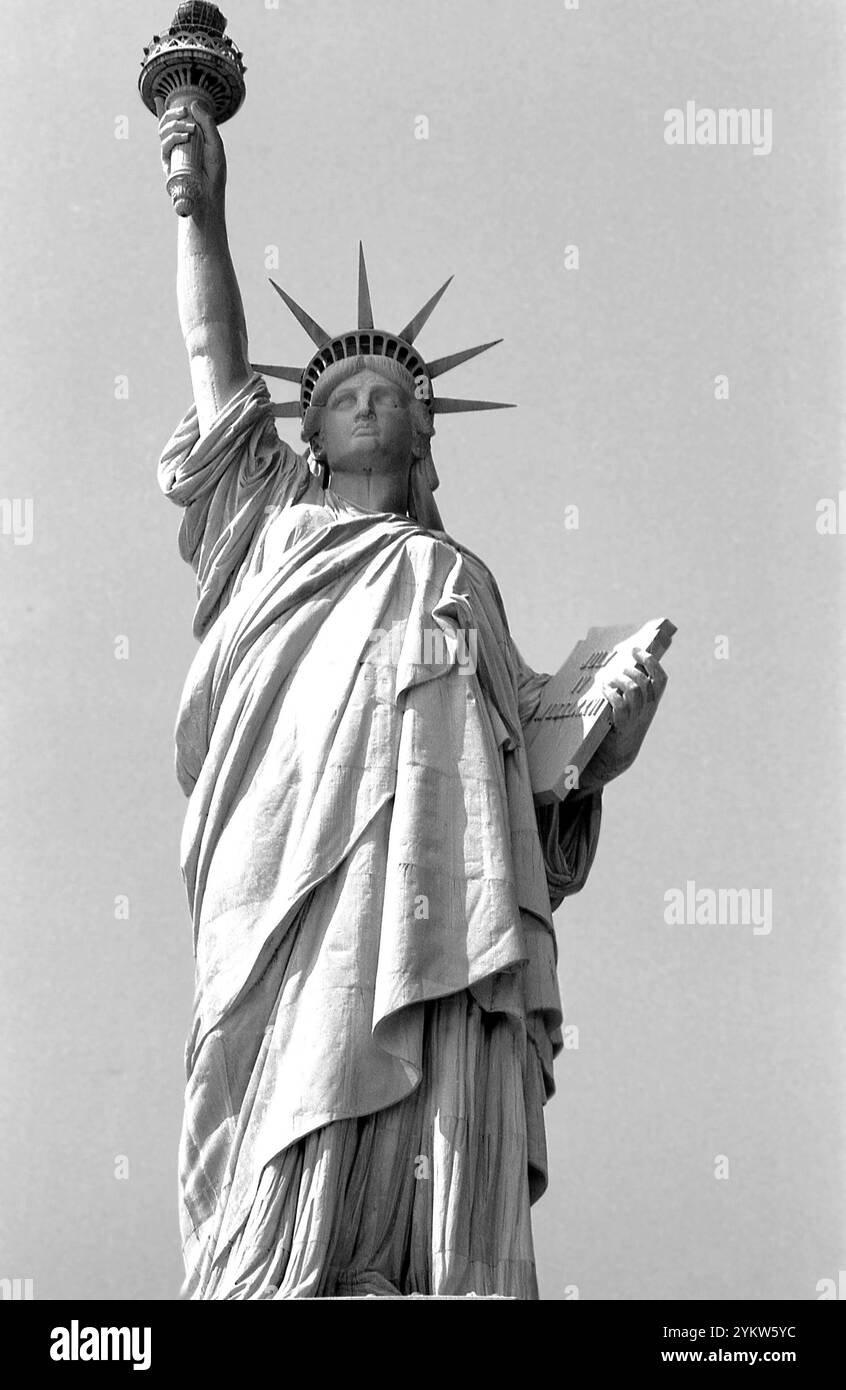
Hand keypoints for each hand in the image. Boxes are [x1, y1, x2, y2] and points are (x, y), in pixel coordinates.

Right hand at [156, 98, 226, 211]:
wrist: (210, 195)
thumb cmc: (214, 173)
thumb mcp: (215, 144)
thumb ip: (207, 124)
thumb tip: (192, 104)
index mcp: (188, 138)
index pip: (174, 121)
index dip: (166, 110)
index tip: (162, 99)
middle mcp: (177, 145)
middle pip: (166, 123)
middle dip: (173, 113)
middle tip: (185, 111)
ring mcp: (171, 154)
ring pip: (163, 132)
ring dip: (175, 125)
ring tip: (190, 129)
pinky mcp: (168, 164)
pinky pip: (165, 146)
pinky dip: (173, 138)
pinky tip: (184, 137)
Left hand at [581, 646, 667, 787]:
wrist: (618, 755)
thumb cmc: (622, 725)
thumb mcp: (633, 707)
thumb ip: (632, 690)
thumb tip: (623, 666)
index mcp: (652, 702)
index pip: (661, 679)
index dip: (651, 662)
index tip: (637, 650)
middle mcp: (647, 709)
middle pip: (646, 682)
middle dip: (631, 670)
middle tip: (620, 668)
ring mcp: (635, 717)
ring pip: (634, 691)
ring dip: (620, 680)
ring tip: (610, 679)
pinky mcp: (622, 725)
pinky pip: (620, 705)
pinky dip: (611, 694)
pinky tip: (604, 689)